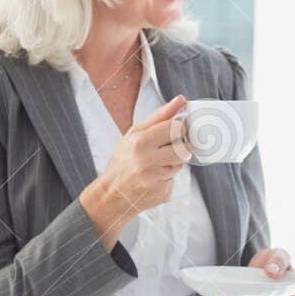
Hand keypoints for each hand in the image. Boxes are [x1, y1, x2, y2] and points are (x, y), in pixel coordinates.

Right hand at [79, 95, 188, 247]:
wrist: (111, 194)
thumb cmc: (123, 161)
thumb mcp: (135, 134)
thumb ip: (160, 116)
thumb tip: (181, 100)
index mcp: (140, 142)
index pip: (175, 128)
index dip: (179, 128)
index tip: (176, 129)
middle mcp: (147, 161)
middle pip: (183, 147)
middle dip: (179, 146)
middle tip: (167, 147)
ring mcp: (155, 179)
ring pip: (181, 164)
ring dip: (174, 162)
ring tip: (157, 163)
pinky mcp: (162, 193)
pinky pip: (175, 179)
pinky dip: (168, 177)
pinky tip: (155, 177)